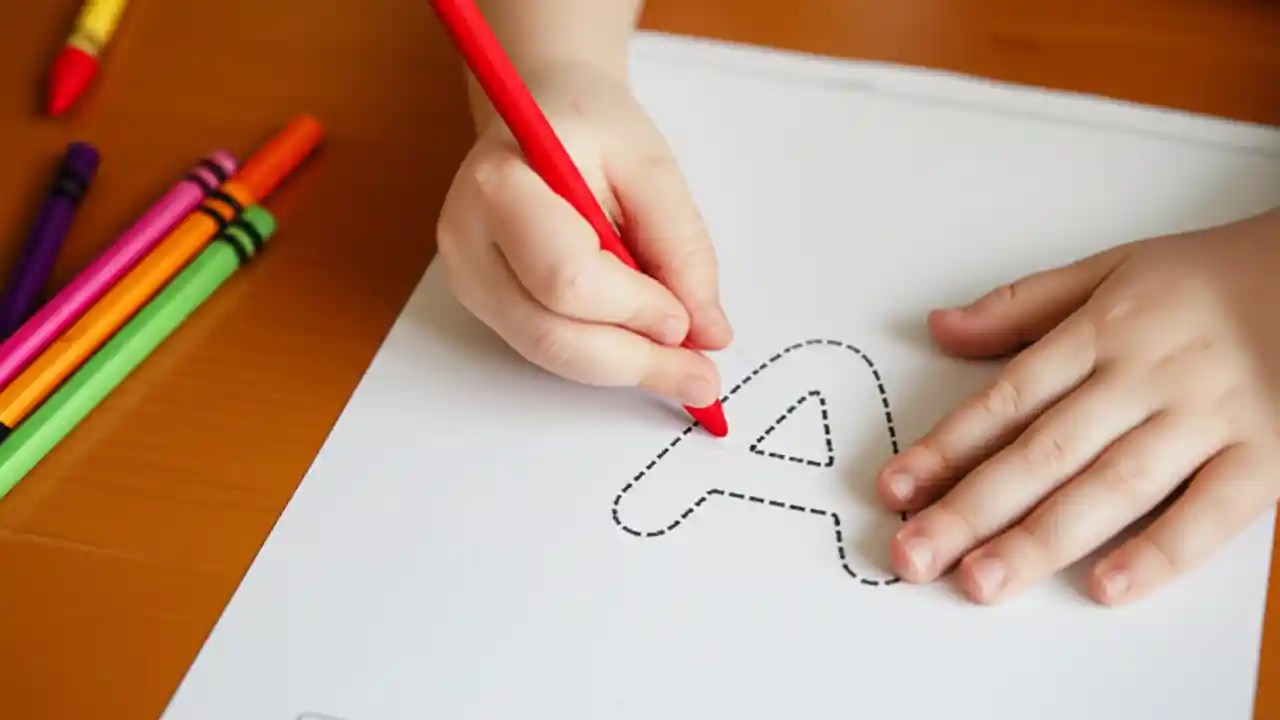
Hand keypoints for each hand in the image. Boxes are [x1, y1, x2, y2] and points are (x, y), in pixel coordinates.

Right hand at [436, 64, 731, 405]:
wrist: (545, 112)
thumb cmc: (593, 130)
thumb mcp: (653, 169)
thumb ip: (683, 250)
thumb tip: (708, 333)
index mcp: (502, 184)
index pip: (566, 277)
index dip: (633, 309)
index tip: (689, 321)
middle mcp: (469, 239)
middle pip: (550, 333)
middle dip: (633, 360)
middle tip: (701, 376)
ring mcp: (467, 276)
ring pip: (547, 352)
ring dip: (622, 366)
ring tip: (682, 366)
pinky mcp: (482, 300)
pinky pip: (545, 348)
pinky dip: (601, 355)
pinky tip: (643, 346)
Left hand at [877, 207, 1279, 604]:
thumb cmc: (1211, 278)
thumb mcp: (1112, 268)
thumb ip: (1021, 306)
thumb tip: (940, 329)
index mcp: (1101, 333)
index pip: (1008, 400)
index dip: (946, 447)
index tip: (896, 488)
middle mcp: (1144, 378)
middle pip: (1044, 451)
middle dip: (972, 508)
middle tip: (915, 554)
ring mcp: (1206, 419)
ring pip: (1112, 486)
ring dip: (1042, 537)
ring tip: (982, 580)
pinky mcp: (1266, 457)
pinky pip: (1211, 511)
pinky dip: (1161, 549)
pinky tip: (1106, 585)